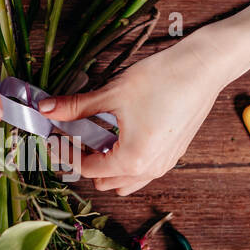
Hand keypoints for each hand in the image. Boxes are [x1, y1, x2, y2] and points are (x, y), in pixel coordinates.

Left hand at [38, 0, 249, 194]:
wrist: (203, 68)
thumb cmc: (162, 79)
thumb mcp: (112, 94)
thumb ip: (75, 107)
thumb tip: (46, 109)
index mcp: (132, 160)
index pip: (87, 168)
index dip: (65, 154)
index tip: (51, 140)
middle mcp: (149, 169)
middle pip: (104, 180)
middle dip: (84, 161)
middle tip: (70, 137)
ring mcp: (164, 164)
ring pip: (125, 181)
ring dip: (105, 166)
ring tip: (94, 138)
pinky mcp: (173, 154)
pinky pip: (142, 172)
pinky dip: (125, 161)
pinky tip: (118, 136)